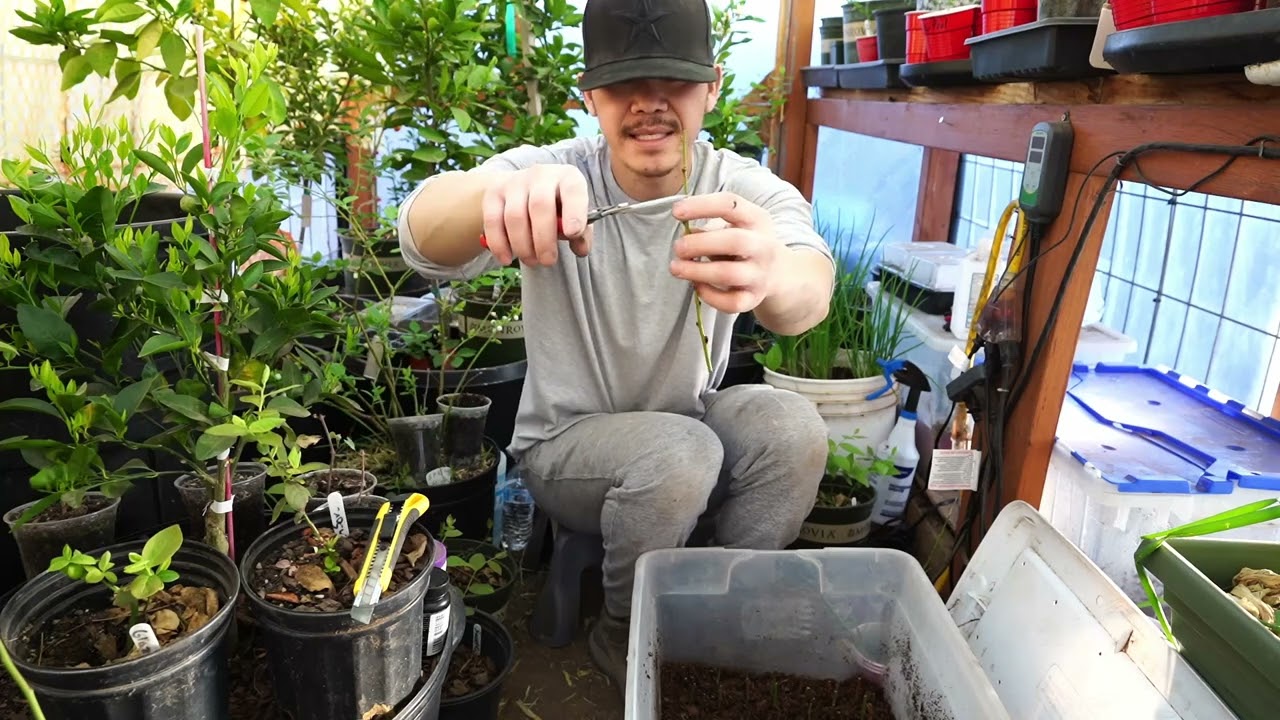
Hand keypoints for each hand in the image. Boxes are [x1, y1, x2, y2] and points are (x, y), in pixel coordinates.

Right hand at [480, 164, 592, 266]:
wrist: (523, 190)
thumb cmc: (557, 207)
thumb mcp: (575, 216)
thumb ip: (582, 234)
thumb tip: (580, 249)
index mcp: (567, 178)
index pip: (572, 190)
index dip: (574, 212)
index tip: (573, 234)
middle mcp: (541, 175)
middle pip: (540, 205)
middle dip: (543, 239)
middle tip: (548, 261)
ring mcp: (514, 182)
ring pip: (515, 216)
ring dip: (522, 246)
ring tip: (531, 261)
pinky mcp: (493, 194)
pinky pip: (493, 221)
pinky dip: (499, 244)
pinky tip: (507, 259)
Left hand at [669, 192, 782, 313]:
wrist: (778, 273)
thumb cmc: (745, 244)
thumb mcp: (735, 226)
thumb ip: (710, 228)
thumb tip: (685, 233)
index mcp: (756, 219)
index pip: (731, 204)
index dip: (701, 206)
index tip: (676, 212)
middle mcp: (763, 246)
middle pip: (735, 241)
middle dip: (700, 244)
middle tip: (678, 248)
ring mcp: (760, 274)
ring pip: (729, 274)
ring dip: (697, 271)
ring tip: (676, 268)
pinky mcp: (754, 298)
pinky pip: (731, 302)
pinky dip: (709, 295)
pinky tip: (696, 285)